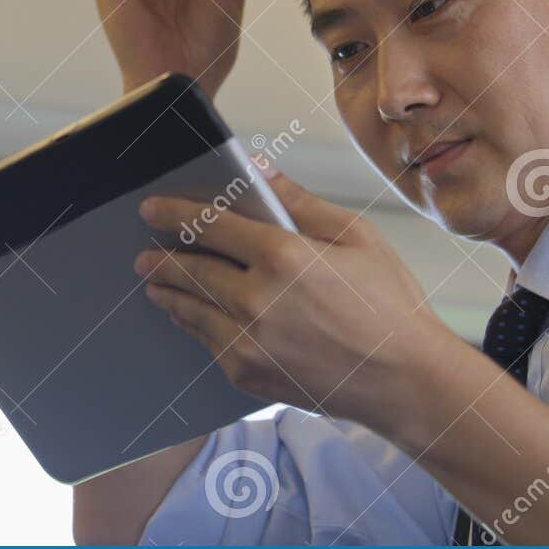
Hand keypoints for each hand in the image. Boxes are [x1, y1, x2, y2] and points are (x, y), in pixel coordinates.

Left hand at [132, 172, 457, 439]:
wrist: (404, 381)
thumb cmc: (388, 303)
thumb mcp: (355, 236)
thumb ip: (300, 200)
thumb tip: (259, 167)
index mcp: (283, 255)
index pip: (209, 225)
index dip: (174, 214)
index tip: (151, 210)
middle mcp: (256, 299)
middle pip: (190, 270)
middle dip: (161, 259)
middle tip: (144, 254)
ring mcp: (248, 342)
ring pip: (191, 310)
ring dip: (168, 293)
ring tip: (155, 284)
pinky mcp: (248, 374)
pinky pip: (207, 343)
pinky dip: (194, 326)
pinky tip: (191, 318)